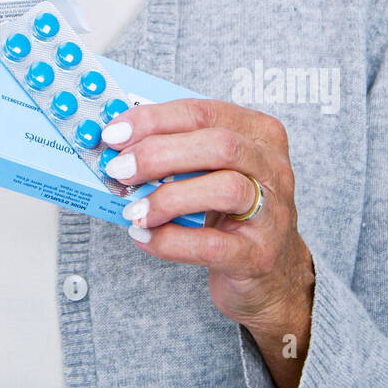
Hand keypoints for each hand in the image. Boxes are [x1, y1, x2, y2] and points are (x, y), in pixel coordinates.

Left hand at [102, 97, 314, 387]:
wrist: (268, 275)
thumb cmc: (231, 212)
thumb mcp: (212, 171)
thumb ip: (177, 151)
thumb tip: (119, 144)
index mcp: (259, 134)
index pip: (202, 112)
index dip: (153, 120)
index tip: (114, 133)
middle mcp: (273, 167)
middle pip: (218, 145)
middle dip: (158, 154)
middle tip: (118, 169)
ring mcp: (272, 212)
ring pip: (224, 189)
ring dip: (166, 198)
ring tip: (132, 210)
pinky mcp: (260, 255)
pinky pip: (212, 244)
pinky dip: (170, 240)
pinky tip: (145, 237)